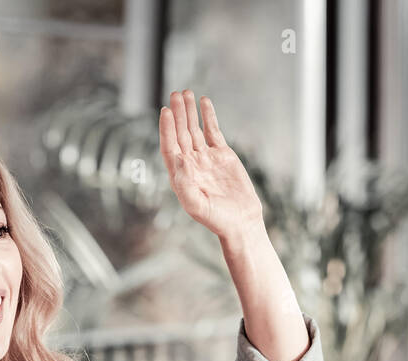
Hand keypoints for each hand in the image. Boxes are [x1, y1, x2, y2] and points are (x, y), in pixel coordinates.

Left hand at [159, 90, 264, 241]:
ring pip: (195, 130)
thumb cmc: (217, 219)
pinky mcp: (223, 155)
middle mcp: (190, 164)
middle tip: (175, 94)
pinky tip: (203, 102)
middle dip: (178, 114)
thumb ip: (185, 185)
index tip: (166, 112)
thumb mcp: (197, 206)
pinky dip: (208, 117)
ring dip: (189, 112)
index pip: (169, 147)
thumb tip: (178, 158)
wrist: (241, 221)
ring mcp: (206, 158)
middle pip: (180, 134)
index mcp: (180, 175)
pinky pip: (213, 132)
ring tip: (184, 92)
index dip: (167, 129)